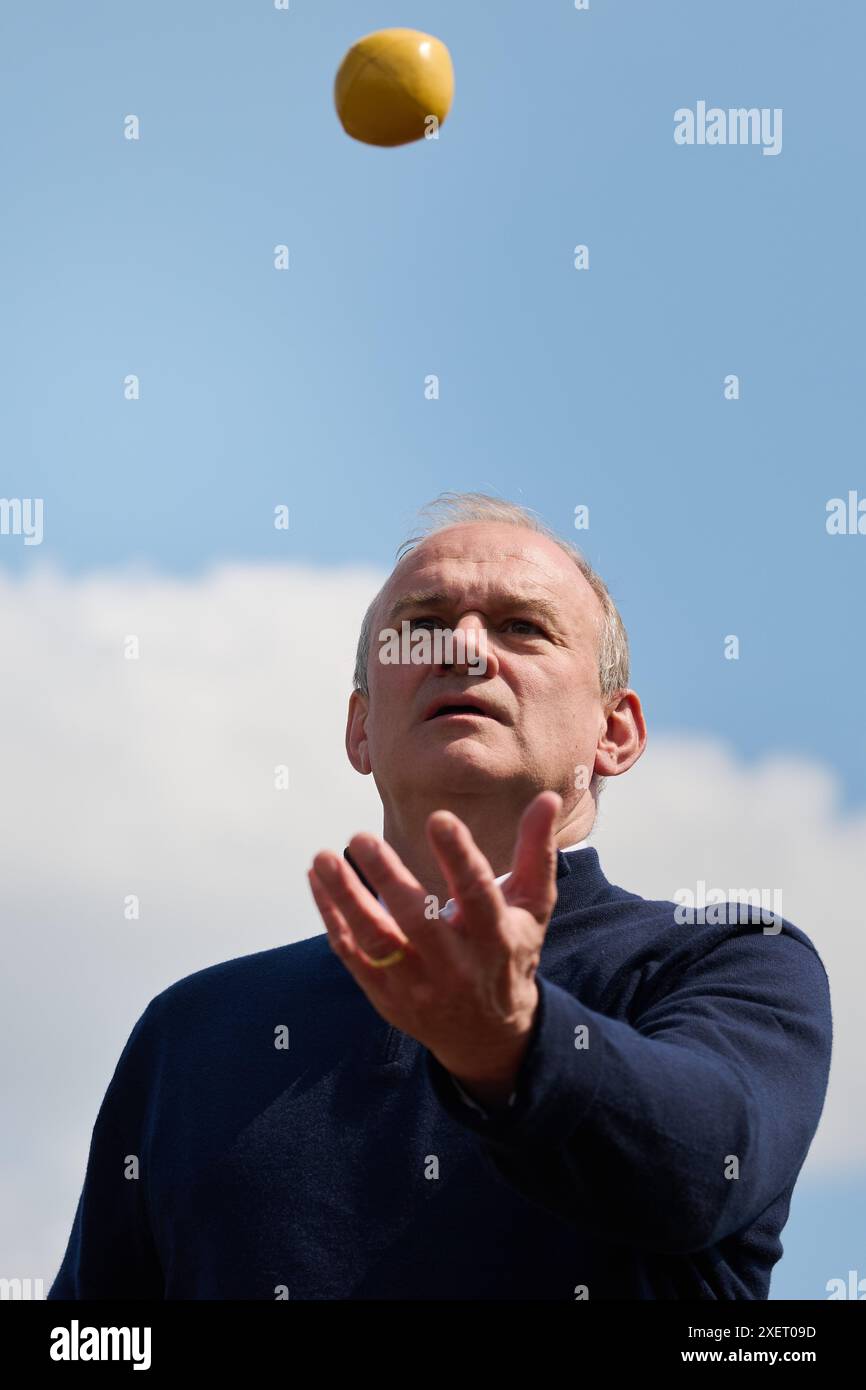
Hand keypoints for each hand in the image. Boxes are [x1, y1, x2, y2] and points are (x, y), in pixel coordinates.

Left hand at [307, 790, 562, 1096]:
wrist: (488, 1035)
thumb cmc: (511, 953)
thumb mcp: (532, 907)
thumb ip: (536, 852)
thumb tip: (548, 799)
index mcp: (496, 939)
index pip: (477, 895)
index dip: (459, 857)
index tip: (438, 819)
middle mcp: (455, 966)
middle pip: (417, 922)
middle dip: (388, 880)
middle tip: (361, 837)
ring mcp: (416, 984)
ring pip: (375, 941)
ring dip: (346, 899)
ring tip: (323, 859)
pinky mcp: (385, 994)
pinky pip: (351, 954)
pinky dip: (331, 917)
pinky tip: (317, 879)